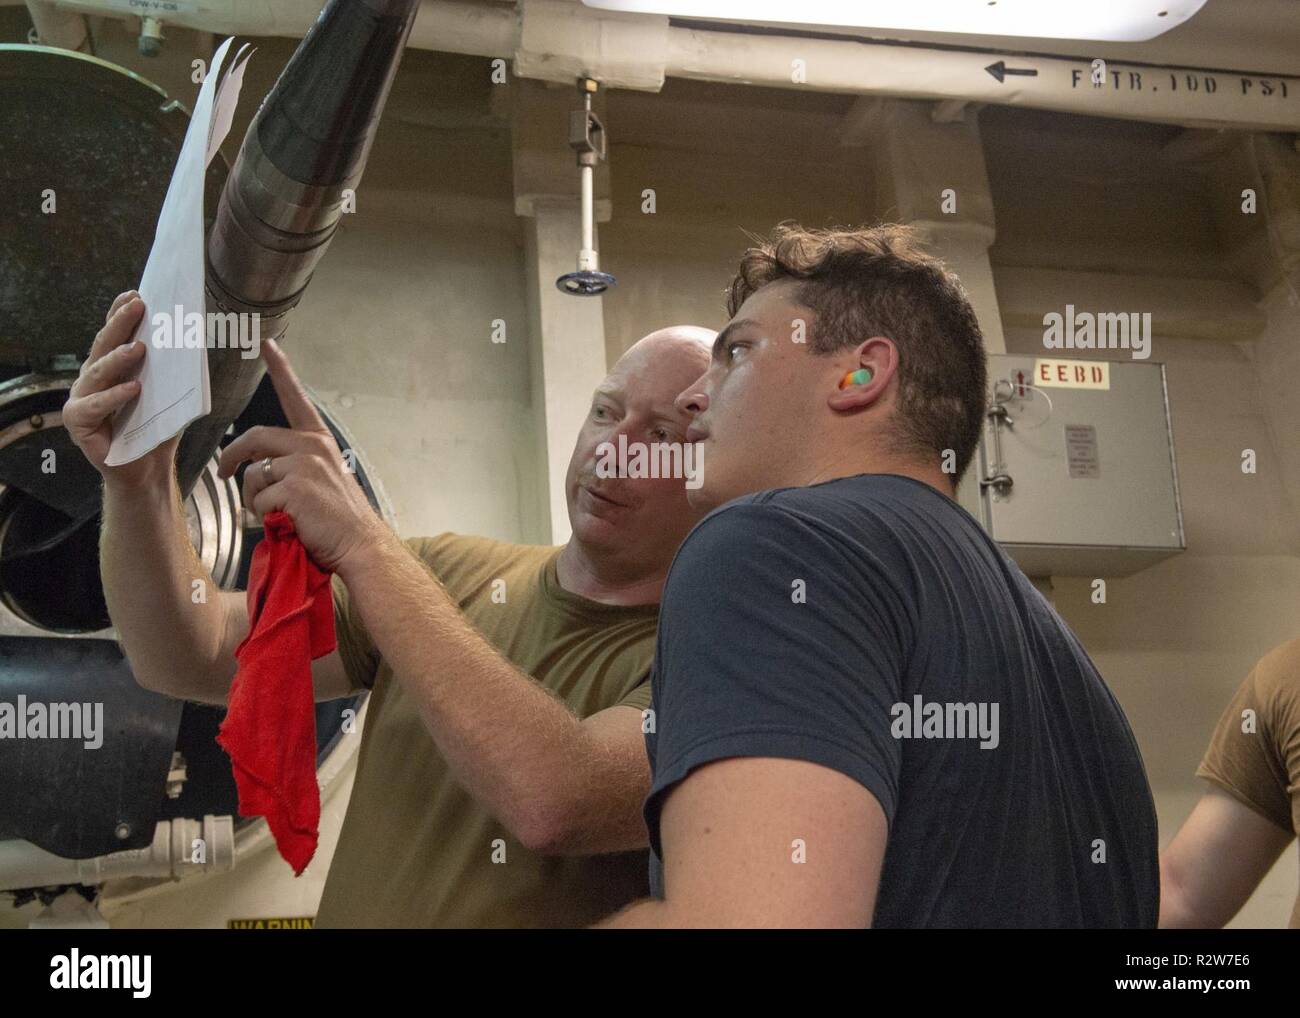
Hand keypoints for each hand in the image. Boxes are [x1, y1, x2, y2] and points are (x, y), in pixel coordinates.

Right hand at [65, 291, 178, 486]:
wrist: (148, 467)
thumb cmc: (156, 428)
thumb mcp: (169, 394)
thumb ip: (172, 370)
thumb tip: (191, 338)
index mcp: (110, 366)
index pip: (113, 333)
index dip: (121, 311)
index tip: (136, 293)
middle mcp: (92, 378)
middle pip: (104, 345)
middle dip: (121, 323)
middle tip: (138, 306)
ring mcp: (81, 398)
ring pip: (98, 372)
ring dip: (119, 357)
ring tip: (139, 347)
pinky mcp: (78, 421)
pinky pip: (95, 405)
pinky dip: (114, 396)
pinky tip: (133, 388)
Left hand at [218, 338, 384, 574]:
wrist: (360, 546)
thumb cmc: (339, 522)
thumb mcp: (322, 481)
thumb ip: (294, 467)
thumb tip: (256, 473)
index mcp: (319, 442)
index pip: (296, 398)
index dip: (281, 370)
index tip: (268, 346)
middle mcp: (312, 447)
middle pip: (254, 438)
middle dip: (230, 458)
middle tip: (222, 475)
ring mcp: (304, 466)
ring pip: (252, 476)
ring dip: (254, 501)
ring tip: (278, 516)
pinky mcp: (294, 487)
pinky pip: (258, 500)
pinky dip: (264, 517)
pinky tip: (288, 524)